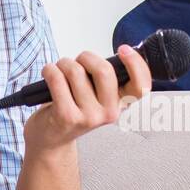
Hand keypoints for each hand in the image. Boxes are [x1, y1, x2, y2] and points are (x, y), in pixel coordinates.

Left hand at [23, 44, 152, 157]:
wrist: (51, 139)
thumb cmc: (73, 109)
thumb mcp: (96, 96)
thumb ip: (105, 78)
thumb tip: (108, 54)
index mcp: (121, 103)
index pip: (141, 86)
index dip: (136, 63)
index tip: (123, 49)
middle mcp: (109, 113)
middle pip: (104, 70)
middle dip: (86, 57)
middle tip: (78, 62)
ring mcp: (89, 117)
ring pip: (75, 71)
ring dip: (62, 64)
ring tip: (59, 71)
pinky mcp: (67, 116)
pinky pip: (57, 79)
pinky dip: (49, 70)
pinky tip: (48, 74)